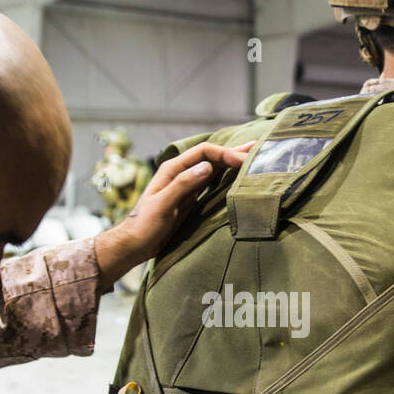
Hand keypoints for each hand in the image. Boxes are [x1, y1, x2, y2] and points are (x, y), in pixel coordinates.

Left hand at [94, 141, 253, 289]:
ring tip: (251, 157)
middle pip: (211, 157)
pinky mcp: (191, 198)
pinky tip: (235, 176)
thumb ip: (183, 185)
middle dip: (233, 153)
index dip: (224, 154)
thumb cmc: (145, 225)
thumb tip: (207, 167)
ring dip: (231, 163)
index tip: (242, 162)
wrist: (135, 243)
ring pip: (213, 168)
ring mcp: (186, 185)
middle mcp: (181, 173)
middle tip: (257, 149)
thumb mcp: (163, 205)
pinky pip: (211, 183)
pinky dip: (225, 177)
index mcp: (173, 169)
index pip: (204, 153)